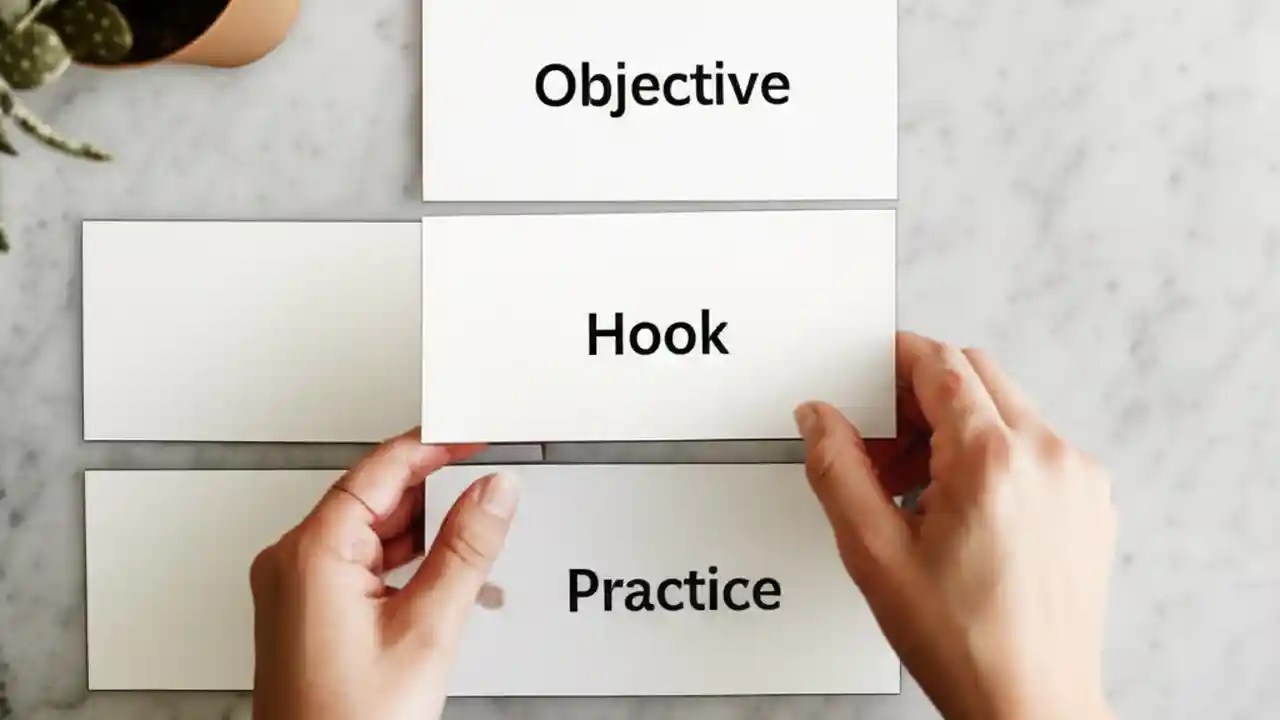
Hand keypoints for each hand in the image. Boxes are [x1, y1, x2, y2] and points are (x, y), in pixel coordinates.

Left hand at [249, 429, 520, 719]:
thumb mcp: (427, 628)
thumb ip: (466, 549)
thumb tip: (493, 493)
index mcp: (311, 554)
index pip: (380, 469)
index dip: (433, 445)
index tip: (470, 435)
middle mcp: (291, 563)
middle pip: (374, 497)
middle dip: (433, 490)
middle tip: (485, 485)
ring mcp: (295, 588)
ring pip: (370, 531)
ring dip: (423, 530)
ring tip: (473, 539)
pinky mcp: (306, 612)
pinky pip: (361, 563)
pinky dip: (405, 561)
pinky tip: (441, 574)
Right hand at [795, 333, 1115, 719]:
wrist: (1031, 703)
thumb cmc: (965, 644)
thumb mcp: (874, 554)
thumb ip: (837, 470)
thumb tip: (819, 418)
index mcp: (992, 461)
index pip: (940, 365)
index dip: (894, 359)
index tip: (868, 371)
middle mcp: (1047, 457)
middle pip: (976, 375)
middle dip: (920, 394)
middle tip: (882, 440)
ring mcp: (1078, 478)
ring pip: (1007, 409)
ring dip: (956, 426)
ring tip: (916, 488)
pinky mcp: (1091, 502)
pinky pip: (1036, 446)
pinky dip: (994, 455)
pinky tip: (961, 507)